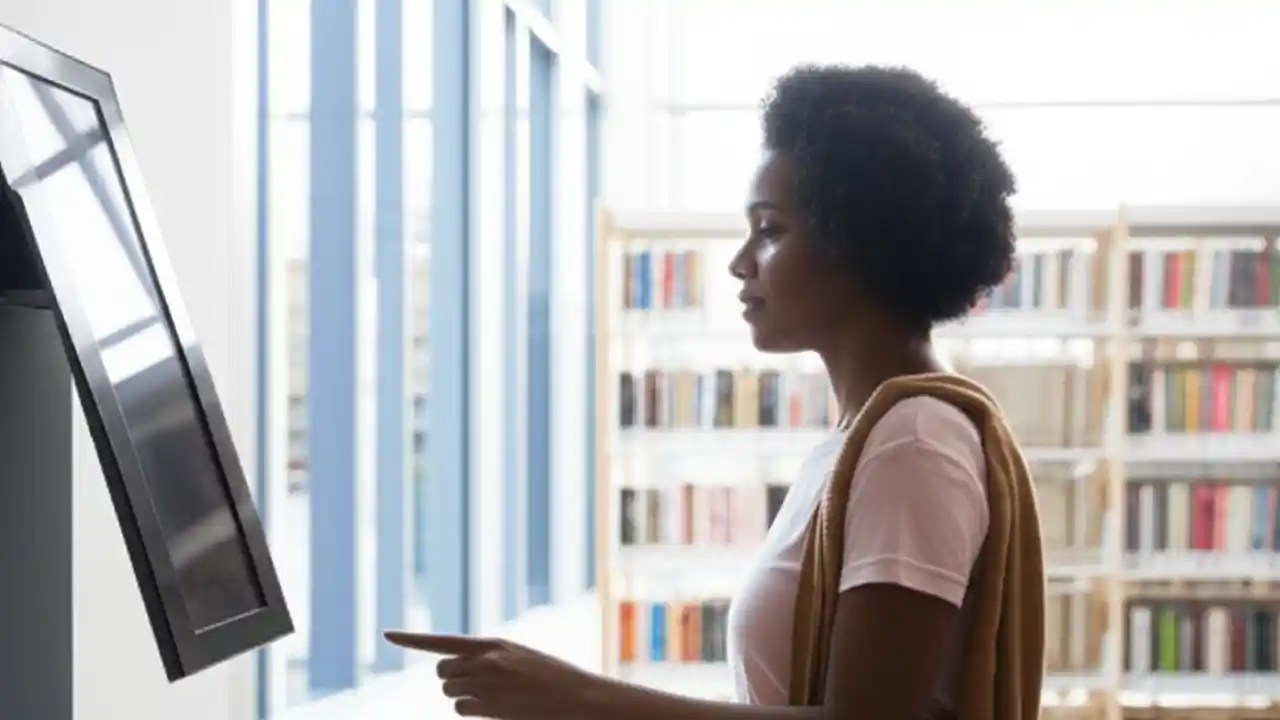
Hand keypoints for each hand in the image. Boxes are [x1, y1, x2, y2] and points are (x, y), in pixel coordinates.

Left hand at [384, 630, 602, 718]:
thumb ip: (490, 657)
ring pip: (449, 690)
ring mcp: (487, 682)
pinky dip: (470, 710)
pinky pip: (460, 708)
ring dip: (463, 696)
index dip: (411, 639)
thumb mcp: (520, 656)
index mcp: (493, 642)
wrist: (578, 696)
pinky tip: (495, 709)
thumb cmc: (552, 678)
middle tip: (477, 684)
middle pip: (442, 670)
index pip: (442, 640)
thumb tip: (459, 669)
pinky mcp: (490, 705)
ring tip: (493, 697)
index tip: (387, 634)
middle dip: (452, 678)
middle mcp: (485, 659)